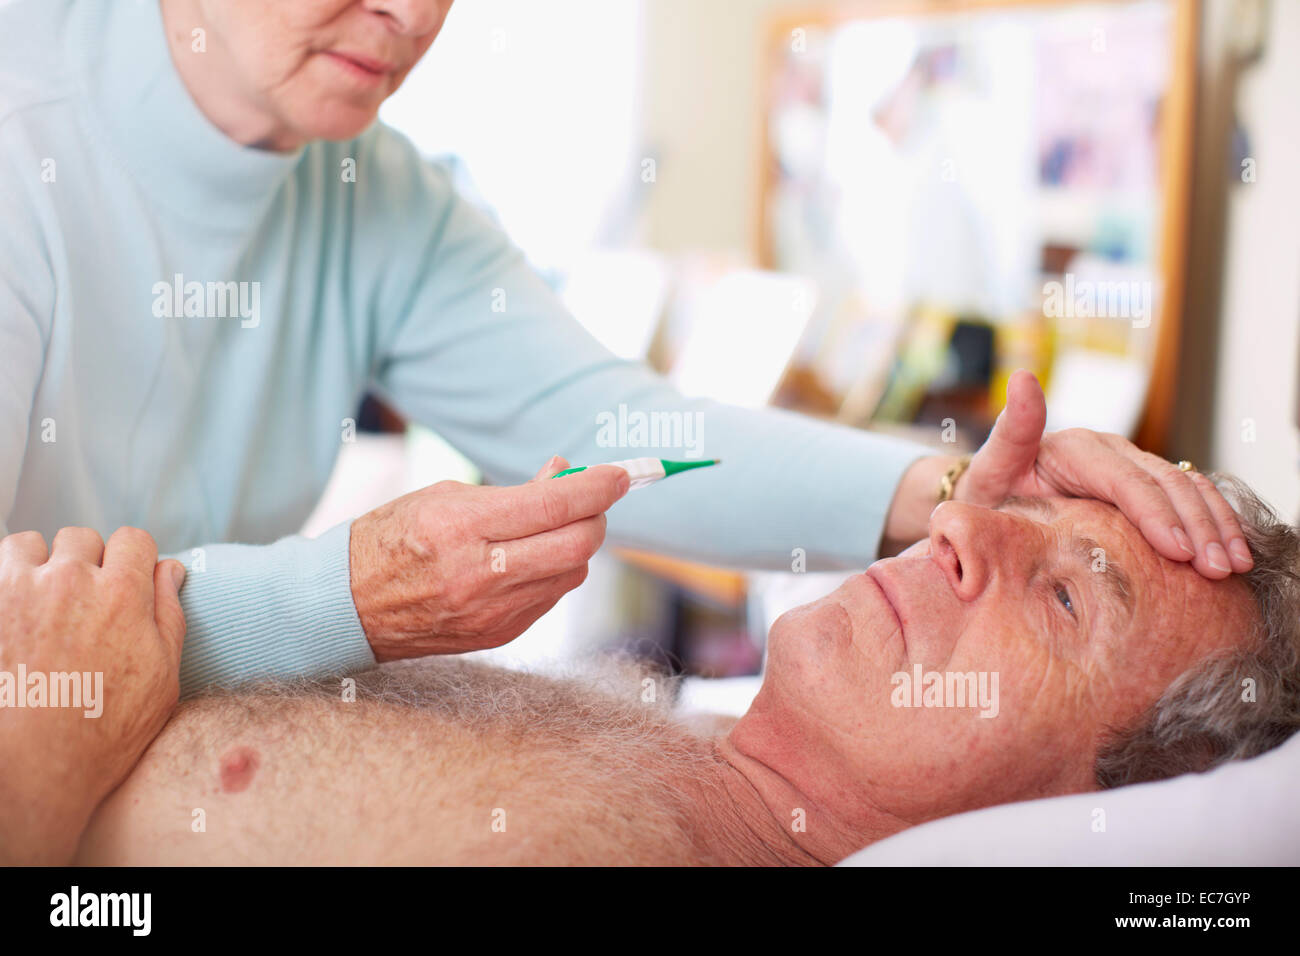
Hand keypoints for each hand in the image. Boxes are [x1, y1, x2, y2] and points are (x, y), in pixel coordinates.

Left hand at [0, 527, 187, 863]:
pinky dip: (5, 582)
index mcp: (123, 594)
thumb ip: (168, 614)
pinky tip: (12, 615)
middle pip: (82, 538)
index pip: (133, 540)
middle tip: (83, 602)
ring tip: (39, 602)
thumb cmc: (104, 730)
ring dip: (38, 565)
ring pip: (30, 545)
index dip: (134, 560)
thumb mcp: (162, 677)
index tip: (127, 583)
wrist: (33, 768)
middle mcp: (71, 580)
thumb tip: (170, 570)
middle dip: (87, 562)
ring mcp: (19, 590)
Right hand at [349, 456, 630, 659]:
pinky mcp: (498, 635)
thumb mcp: (445, 496)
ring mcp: (491, 611)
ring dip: (576, 544)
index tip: (621, 474)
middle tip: (592, 499)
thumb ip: (512, 490)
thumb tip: (567, 474)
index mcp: (462, 527)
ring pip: (571, 572)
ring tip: (553, 526)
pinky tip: (532, 558)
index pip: (555, 505)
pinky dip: (554, 572)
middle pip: (578, 544)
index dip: (599, 486)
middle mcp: (480, 573)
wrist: (348, 606)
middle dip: (597, 515)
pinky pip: (551, 597)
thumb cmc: (393, 537)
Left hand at [955, 370, 1250, 578]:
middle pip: (1164, 484)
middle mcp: (1111, 452)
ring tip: (1232, 565)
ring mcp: (1131, 467)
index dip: (1154, 513)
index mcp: (1076, 448)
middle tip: (1216, 569)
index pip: (1124, 481)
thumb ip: (1012, 430)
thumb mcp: (990, 466)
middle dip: (1196, 525)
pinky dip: (1214, 523)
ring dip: (1215, 525)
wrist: (992, 500)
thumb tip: (1023, 378)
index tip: (1178, 550)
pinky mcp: (1143, 486)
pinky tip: (1232, 552)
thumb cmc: (989, 492)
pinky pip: (1188, 499)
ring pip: (1186, 489)